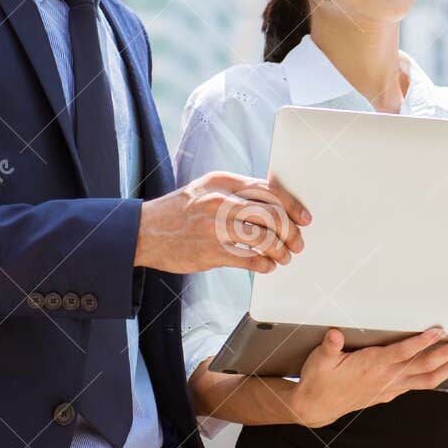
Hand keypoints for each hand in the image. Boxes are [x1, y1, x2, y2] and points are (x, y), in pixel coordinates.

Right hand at [134, 170, 309, 274]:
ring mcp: (215, 226)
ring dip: (280, 251)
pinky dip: (264, 264)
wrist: (143, 231)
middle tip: (297, 243)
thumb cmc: (179, 211)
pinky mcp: (210, 251)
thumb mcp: (207, 189)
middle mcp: (220, 201)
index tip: (304, 217)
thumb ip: (236, 192)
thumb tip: (273, 204)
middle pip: (272, 214)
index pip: (269, 190)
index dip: (292, 205)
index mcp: (222, 181)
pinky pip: (249, 259)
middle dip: (291, 232)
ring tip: (283, 257)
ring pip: (264, 238)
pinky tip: (266, 266)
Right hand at [290, 327, 447, 427]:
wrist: (316, 406)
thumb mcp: (320, 360)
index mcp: (372, 366)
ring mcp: (390, 387)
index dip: (421, 341)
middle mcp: (386, 378)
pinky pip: (419, 385)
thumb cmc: (319, 380)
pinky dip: (436, 378)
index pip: (402, 352)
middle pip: (425, 365)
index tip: (439, 331)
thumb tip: (335, 335)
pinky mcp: (389, 393)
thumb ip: (330, 346)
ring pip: (427, 378)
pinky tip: (446, 373)